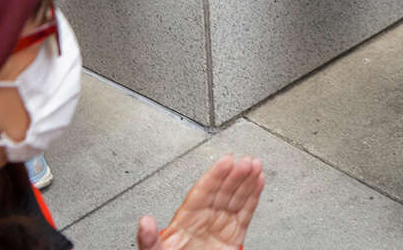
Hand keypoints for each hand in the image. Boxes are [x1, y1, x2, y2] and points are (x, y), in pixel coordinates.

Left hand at [136, 154, 263, 249]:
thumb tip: (144, 223)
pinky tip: (258, 183)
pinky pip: (245, 214)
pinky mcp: (232, 237)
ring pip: (235, 200)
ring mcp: (219, 227)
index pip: (202, 193)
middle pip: (221, 193)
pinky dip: (253, 198)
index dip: (215, 176)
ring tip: (255, 166)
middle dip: (235, 176)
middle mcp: (203, 220)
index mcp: (185, 221)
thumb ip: (149, 239)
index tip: (226, 162)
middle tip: (247, 162)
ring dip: (246, 182)